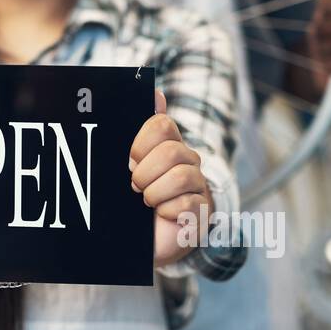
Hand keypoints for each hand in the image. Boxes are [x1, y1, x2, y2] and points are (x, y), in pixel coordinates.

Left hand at [129, 89, 214, 267]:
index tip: (129, 159)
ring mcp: (197, 184)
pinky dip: (166, 211)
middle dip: (144, 171)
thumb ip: (137, 130)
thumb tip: (156, 92)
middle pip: (170, 150)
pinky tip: (162, 215)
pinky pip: (186, 204)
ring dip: (153, 192)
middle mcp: (186, 160)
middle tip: (134, 185)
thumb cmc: (132, 198)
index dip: (141, 142)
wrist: (144, 237)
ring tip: (146, 201)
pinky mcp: (201, 209)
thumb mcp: (129, 164)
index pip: (162, 124)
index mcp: (166, 143)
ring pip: (179, 176)